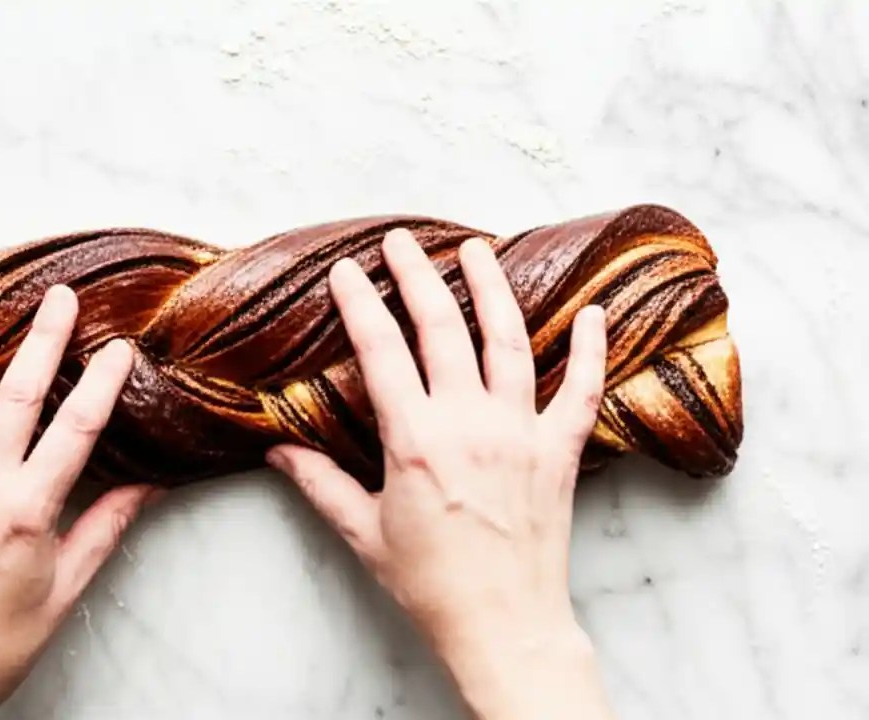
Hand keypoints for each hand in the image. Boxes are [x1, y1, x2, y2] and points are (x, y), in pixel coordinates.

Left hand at [0, 288, 159, 719]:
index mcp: (28, 511)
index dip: (101, 384)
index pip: (76, 431)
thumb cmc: (0, 642)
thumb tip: (150, 485)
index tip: (119, 348)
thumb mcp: (67, 588)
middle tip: (58, 296)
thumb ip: (106, 527)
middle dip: (42, 340)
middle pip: (16, 398)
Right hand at [267, 231, 613, 719]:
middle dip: (417, 278)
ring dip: (491, 289)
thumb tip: (277, 449)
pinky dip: (591, 349)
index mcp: (415, 441)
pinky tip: (593, 313)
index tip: (346, 270)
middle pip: (443, 330)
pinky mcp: (559, 451)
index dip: (360, 304)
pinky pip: (582, 390)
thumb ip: (320, 483)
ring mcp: (520, 433)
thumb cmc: (430, 584)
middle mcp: (470, 424)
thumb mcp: (363, 532)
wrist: (503, 626)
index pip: (381, 352)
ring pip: (508, 341)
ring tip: (475, 250)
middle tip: (400, 242)